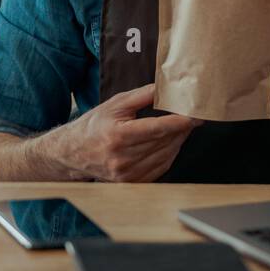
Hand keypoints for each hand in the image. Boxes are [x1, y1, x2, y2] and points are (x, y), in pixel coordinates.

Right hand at [59, 84, 200, 181]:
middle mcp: (123, 158)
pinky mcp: (132, 182)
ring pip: (166, 156)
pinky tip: (171, 142)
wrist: (72, 153)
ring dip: (178, 141)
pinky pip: (161, 167)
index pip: (157, 129)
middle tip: (194, 116)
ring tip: (183, 127)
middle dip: (183, 128)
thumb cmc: (94, 125)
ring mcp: (128, 174)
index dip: (180, 122)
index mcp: (118, 136)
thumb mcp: (115, 104)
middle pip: (165, 142)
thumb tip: (167, 87)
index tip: (196, 115)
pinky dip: (170, 154)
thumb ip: (143, 95)